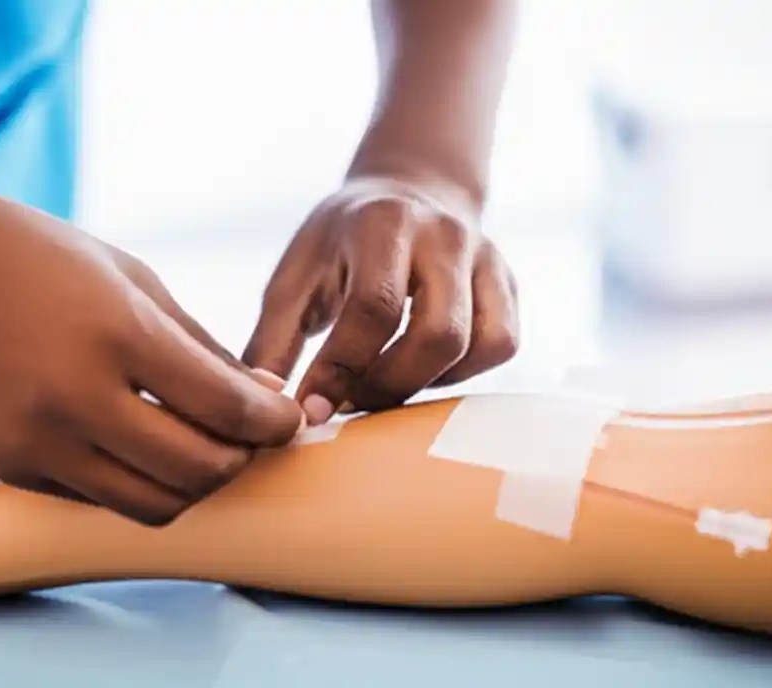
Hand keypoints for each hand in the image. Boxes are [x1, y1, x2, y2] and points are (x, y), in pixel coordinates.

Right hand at [0, 201, 303, 525]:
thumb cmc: (34, 255)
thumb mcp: (131, 280)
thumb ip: (199, 347)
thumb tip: (262, 401)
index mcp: (119, 334)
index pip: (227, 408)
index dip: (273, 423)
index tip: (286, 419)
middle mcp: (77, 397)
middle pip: (198, 471)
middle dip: (240, 460)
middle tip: (248, 439)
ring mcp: (35, 440)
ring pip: (150, 504)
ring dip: (190, 485)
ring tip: (199, 449)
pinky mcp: (6, 465)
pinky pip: (96, 498)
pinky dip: (132, 483)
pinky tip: (136, 446)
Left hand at [243, 176, 519, 422]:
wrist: (406, 193)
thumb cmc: (337, 246)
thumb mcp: (294, 278)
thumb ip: (272, 341)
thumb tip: (264, 407)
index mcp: (383, 224)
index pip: (374, 309)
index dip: (342, 369)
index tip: (312, 410)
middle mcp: (444, 235)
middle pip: (438, 334)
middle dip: (390, 385)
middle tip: (351, 402)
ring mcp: (485, 256)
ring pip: (478, 344)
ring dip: (427, 382)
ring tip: (383, 383)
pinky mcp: (507, 282)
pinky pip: (501, 344)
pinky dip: (462, 373)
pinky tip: (421, 369)